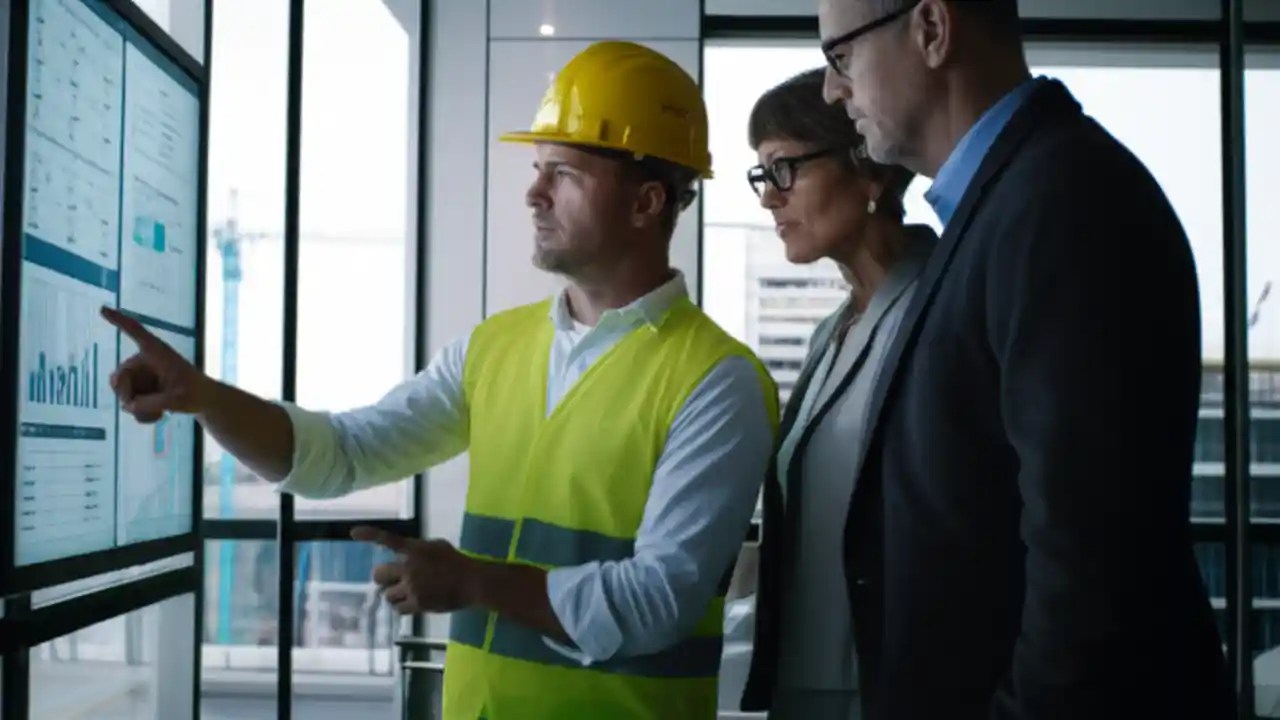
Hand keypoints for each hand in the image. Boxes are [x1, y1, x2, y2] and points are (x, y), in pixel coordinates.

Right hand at [101, 306, 211, 422]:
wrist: (202, 401)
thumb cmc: (195, 392)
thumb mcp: (178, 399)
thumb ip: (153, 402)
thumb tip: (130, 405)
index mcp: (156, 351)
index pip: (136, 332)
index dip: (119, 321)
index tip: (103, 309)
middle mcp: (143, 360)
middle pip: (120, 377)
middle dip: (127, 395)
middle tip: (140, 406)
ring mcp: (138, 375)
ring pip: (123, 394)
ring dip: (139, 408)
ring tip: (160, 412)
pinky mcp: (138, 388)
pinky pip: (129, 404)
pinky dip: (141, 413)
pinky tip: (158, 416)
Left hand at [351, 526, 482, 614]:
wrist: (471, 582)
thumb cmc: (456, 562)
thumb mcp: (437, 546)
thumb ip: (418, 549)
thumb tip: (404, 553)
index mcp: (415, 550)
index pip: (389, 540)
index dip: (370, 535)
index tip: (353, 533)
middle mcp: (409, 568)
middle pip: (379, 575)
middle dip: (382, 578)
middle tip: (388, 581)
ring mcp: (412, 587)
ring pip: (387, 595)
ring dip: (392, 594)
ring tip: (402, 593)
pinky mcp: (417, 604)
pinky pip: (398, 608)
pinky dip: (400, 607)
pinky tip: (408, 603)